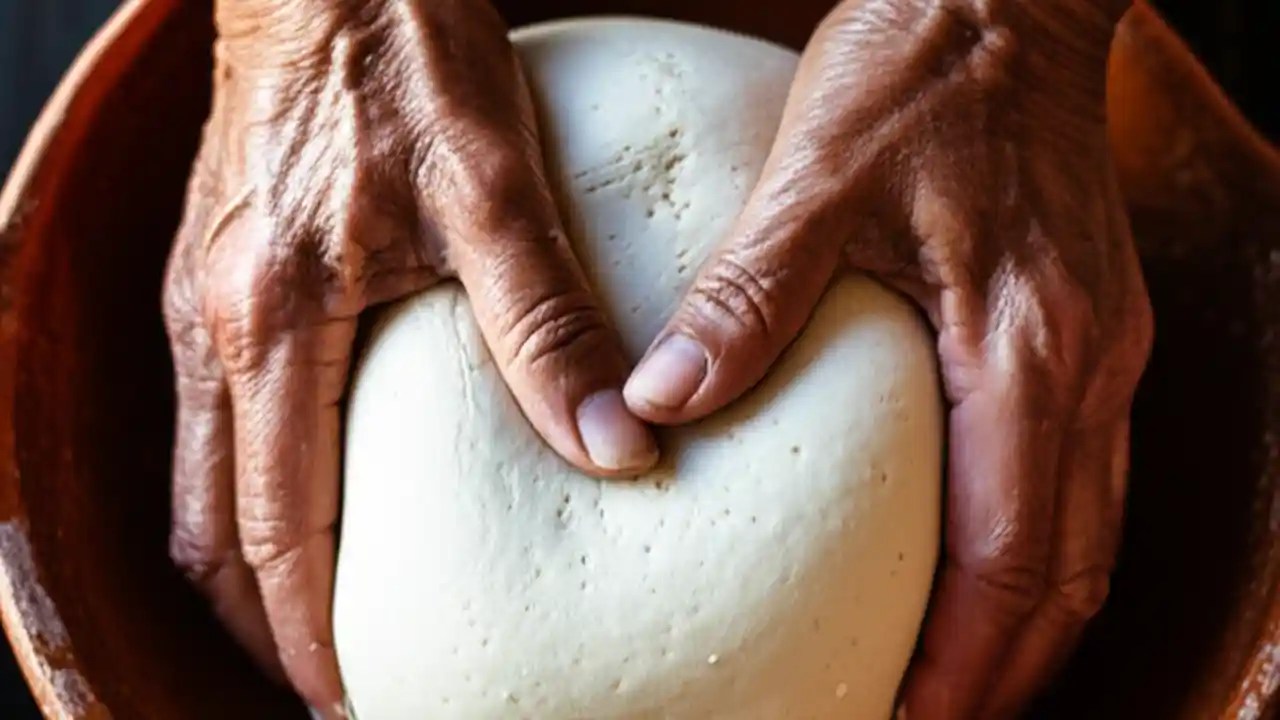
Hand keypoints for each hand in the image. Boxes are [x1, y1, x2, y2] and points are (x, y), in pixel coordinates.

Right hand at [162, 1, 655, 713]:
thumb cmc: (402, 49)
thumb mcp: (493, 182)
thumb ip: (545, 322)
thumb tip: (615, 447)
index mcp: (273, 321)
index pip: (274, 535)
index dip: (308, 634)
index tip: (353, 695)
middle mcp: (215, 323)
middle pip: (212, 531)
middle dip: (265, 622)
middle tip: (336, 675)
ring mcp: (203, 296)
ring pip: (200, 477)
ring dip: (251, 562)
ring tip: (320, 609)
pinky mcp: (216, 265)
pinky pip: (210, 410)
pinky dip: (249, 481)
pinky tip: (311, 481)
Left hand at [623, 1, 1151, 716]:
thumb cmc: (920, 73)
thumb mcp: (817, 179)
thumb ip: (748, 298)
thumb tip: (659, 404)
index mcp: (1026, 349)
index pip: (1015, 559)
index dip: (967, 662)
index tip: (904, 719)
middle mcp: (1082, 367)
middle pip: (1068, 573)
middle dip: (1000, 668)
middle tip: (914, 718)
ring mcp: (1095, 349)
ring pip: (1083, 533)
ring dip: (1020, 617)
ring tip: (944, 671)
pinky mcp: (1080, 325)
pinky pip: (1074, 472)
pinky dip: (1029, 543)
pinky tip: (970, 556)